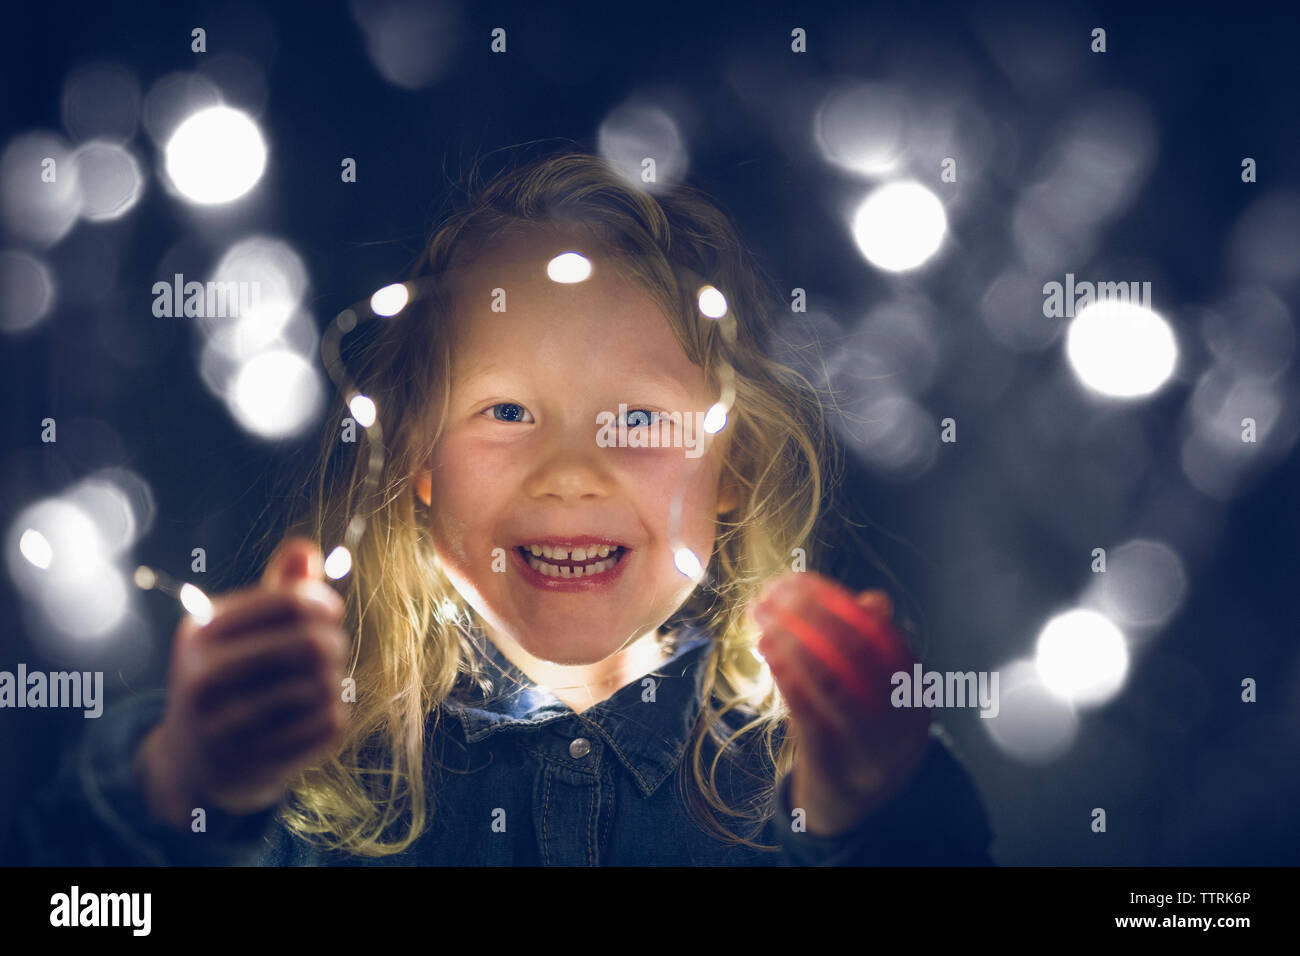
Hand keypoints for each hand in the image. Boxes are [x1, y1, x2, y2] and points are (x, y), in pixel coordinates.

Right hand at [135, 537, 350, 827]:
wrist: (194, 763)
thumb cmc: (226, 678)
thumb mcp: (235, 631)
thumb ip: (275, 591)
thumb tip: (303, 547)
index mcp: (200, 635)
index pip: (291, 603)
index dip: (324, 602)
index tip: (330, 611)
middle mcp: (205, 681)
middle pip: (314, 644)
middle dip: (334, 642)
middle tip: (331, 649)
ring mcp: (228, 727)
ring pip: (325, 685)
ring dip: (334, 680)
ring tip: (320, 681)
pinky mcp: (258, 762)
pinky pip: (329, 723)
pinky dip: (332, 714)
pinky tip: (314, 714)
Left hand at [749, 570, 930, 835]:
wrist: (855, 802)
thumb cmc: (864, 728)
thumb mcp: (880, 688)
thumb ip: (874, 644)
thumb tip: (873, 598)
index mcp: (915, 691)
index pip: (880, 634)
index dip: (837, 601)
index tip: (800, 580)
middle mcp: (900, 717)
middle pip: (857, 652)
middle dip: (811, 614)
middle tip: (774, 591)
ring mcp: (868, 744)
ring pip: (831, 681)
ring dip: (791, 639)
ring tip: (762, 614)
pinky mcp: (833, 764)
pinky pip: (808, 713)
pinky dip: (786, 675)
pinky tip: (766, 649)